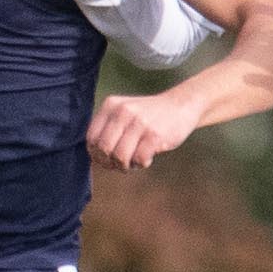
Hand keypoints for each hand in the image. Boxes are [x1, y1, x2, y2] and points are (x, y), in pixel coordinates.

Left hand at [86, 89, 203, 170]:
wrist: (181, 106)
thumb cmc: (150, 116)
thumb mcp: (124, 113)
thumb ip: (108, 130)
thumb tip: (95, 158)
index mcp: (111, 105)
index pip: (91, 138)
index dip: (96, 155)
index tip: (107, 159)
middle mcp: (123, 111)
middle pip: (104, 149)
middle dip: (110, 163)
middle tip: (122, 164)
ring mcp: (139, 122)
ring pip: (120, 157)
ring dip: (126, 166)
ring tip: (135, 161)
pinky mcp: (154, 135)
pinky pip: (139, 160)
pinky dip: (142, 164)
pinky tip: (148, 156)